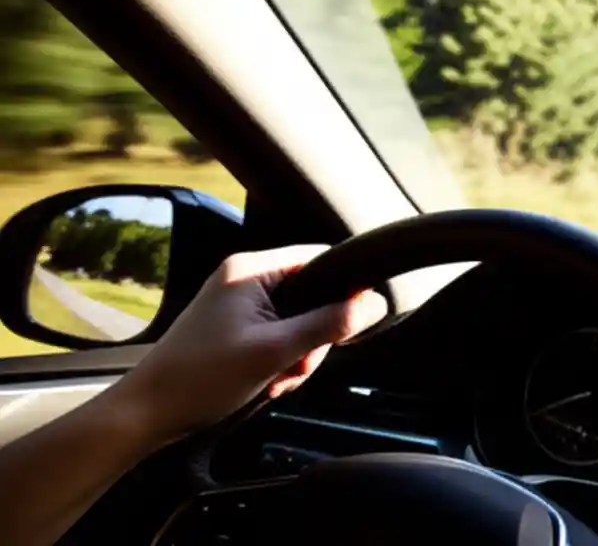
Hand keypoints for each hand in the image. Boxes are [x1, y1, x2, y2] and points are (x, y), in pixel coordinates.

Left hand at [113, 245, 386, 443]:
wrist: (147, 414)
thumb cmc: (201, 378)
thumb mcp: (275, 351)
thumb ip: (329, 324)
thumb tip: (374, 304)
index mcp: (250, 270)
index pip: (319, 259)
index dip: (342, 289)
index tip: (347, 324)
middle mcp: (245, 280)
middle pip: (313, 299)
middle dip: (312, 340)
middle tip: (292, 366)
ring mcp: (240, 306)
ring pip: (299, 325)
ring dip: (297, 357)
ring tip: (273, 379)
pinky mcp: (237, 329)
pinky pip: (279, 339)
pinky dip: (280, 363)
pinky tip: (265, 382)